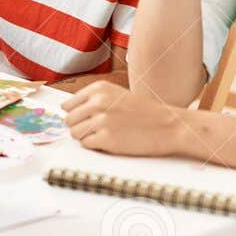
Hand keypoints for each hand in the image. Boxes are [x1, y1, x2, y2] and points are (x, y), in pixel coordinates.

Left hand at [62, 81, 186, 156]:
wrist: (169, 126)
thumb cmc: (143, 112)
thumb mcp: (116, 95)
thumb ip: (93, 100)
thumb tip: (66, 110)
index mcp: (98, 89)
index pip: (67, 105)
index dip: (77, 115)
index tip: (88, 119)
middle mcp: (97, 102)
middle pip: (68, 120)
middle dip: (80, 127)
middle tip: (99, 129)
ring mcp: (101, 121)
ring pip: (74, 134)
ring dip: (87, 137)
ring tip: (106, 134)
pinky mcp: (106, 139)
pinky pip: (86, 145)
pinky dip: (96, 146)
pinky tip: (112, 141)